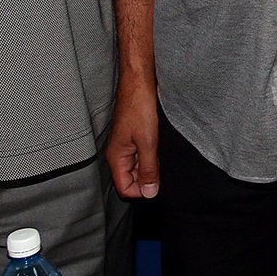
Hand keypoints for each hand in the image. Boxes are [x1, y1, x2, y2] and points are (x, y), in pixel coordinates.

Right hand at [104, 77, 160, 198]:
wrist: (139, 82)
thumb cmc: (139, 107)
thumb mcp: (148, 142)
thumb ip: (148, 169)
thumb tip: (149, 192)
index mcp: (116, 157)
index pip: (125, 188)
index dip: (142, 190)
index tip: (157, 182)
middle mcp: (117, 153)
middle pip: (131, 180)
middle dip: (147, 178)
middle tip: (160, 163)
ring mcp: (125, 145)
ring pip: (137, 167)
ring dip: (150, 165)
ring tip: (159, 150)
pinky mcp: (134, 136)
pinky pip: (141, 154)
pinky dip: (151, 154)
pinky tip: (159, 144)